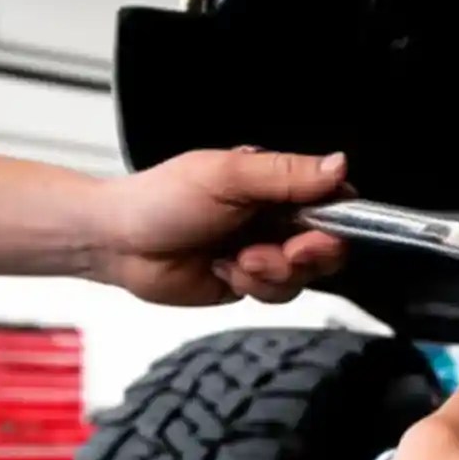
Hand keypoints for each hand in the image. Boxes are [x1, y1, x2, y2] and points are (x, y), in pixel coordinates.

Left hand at [92, 147, 349, 305]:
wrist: (119, 243)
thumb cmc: (161, 199)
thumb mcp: (227, 177)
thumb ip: (286, 174)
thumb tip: (339, 165)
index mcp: (275, 183)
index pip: (332, 201)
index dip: (337, 223)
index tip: (318, 232)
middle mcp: (275, 216)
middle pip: (326, 246)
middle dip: (305, 255)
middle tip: (281, 251)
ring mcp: (264, 250)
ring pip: (302, 276)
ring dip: (271, 273)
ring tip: (237, 259)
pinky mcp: (248, 281)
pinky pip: (276, 294)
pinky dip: (252, 286)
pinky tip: (223, 270)